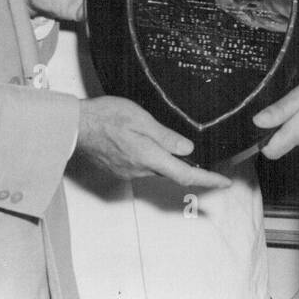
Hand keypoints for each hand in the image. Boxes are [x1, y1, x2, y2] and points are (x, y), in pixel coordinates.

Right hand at [76, 96, 231, 190]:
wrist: (74, 126)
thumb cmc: (105, 116)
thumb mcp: (141, 118)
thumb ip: (165, 136)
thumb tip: (188, 149)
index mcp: (149, 157)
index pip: (185, 174)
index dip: (208, 179)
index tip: (224, 182)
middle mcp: (140, 170)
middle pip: (171, 170)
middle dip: (186, 164)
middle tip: (200, 154)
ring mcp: (128, 172)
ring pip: (156, 167)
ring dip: (165, 157)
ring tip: (163, 137)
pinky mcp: (119, 169)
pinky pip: (142, 165)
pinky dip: (150, 156)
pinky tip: (142, 141)